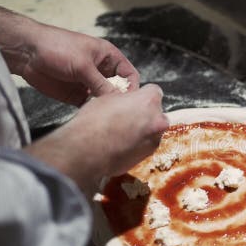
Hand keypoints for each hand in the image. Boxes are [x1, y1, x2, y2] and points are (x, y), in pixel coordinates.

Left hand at [0, 2, 139, 104]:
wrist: (26, 53)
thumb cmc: (57, 48)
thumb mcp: (83, 65)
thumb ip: (101, 84)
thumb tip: (117, 101)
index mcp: (108, 57)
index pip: (129, 74)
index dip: (132, 87)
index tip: (130, 101)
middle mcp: (101, 71)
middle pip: (119, 89)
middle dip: (120, 100)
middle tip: (119, 113)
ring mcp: (89, 84)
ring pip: (105, 99)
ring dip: (106, 107)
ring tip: (105, 117)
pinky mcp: (76, 95)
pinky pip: (90, 106)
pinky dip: (92, 112)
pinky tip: (92, 117)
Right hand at [25, 84, 169, 192]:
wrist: (87, 151)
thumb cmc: (94, 123)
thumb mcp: (107, 98)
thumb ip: (125, 98)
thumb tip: (127, 101)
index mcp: (149, 100)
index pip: (154, 91)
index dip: (142, 95)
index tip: (134, 100)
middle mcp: (157, 119)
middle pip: (156, 112)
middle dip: (144, 114)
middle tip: (126, 117)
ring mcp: (155, 139)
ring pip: (153, 130)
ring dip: (142, 130)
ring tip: (121, 133)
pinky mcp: (148, 155)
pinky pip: (146, 145)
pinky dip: (137, 144)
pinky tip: (121, 144)